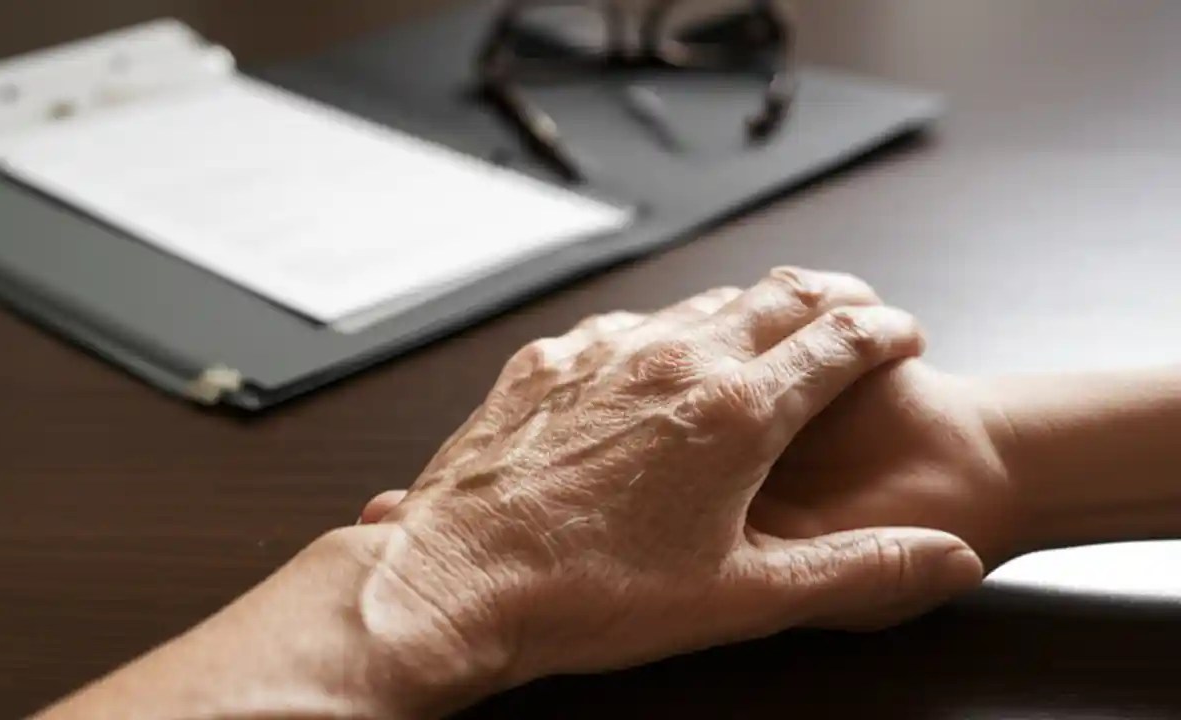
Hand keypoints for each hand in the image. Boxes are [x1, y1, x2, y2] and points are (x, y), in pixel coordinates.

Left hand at [356, 269, 983, 713]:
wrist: (458, 578)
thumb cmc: (588, 595)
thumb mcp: (740, 597)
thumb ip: (853, 568)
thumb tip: (943, 554)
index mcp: (734, 412)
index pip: (838, 342)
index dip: (884, 331)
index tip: (903, 333)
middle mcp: (672, 360)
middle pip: (776, 297)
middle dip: (832, 296)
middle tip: (857, 307)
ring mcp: (605, 351)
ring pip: (700, 301)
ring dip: (749, 308)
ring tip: (772, 326)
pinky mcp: (550, 360)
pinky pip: (626, 323)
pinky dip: (668, 329)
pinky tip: (664, 354)